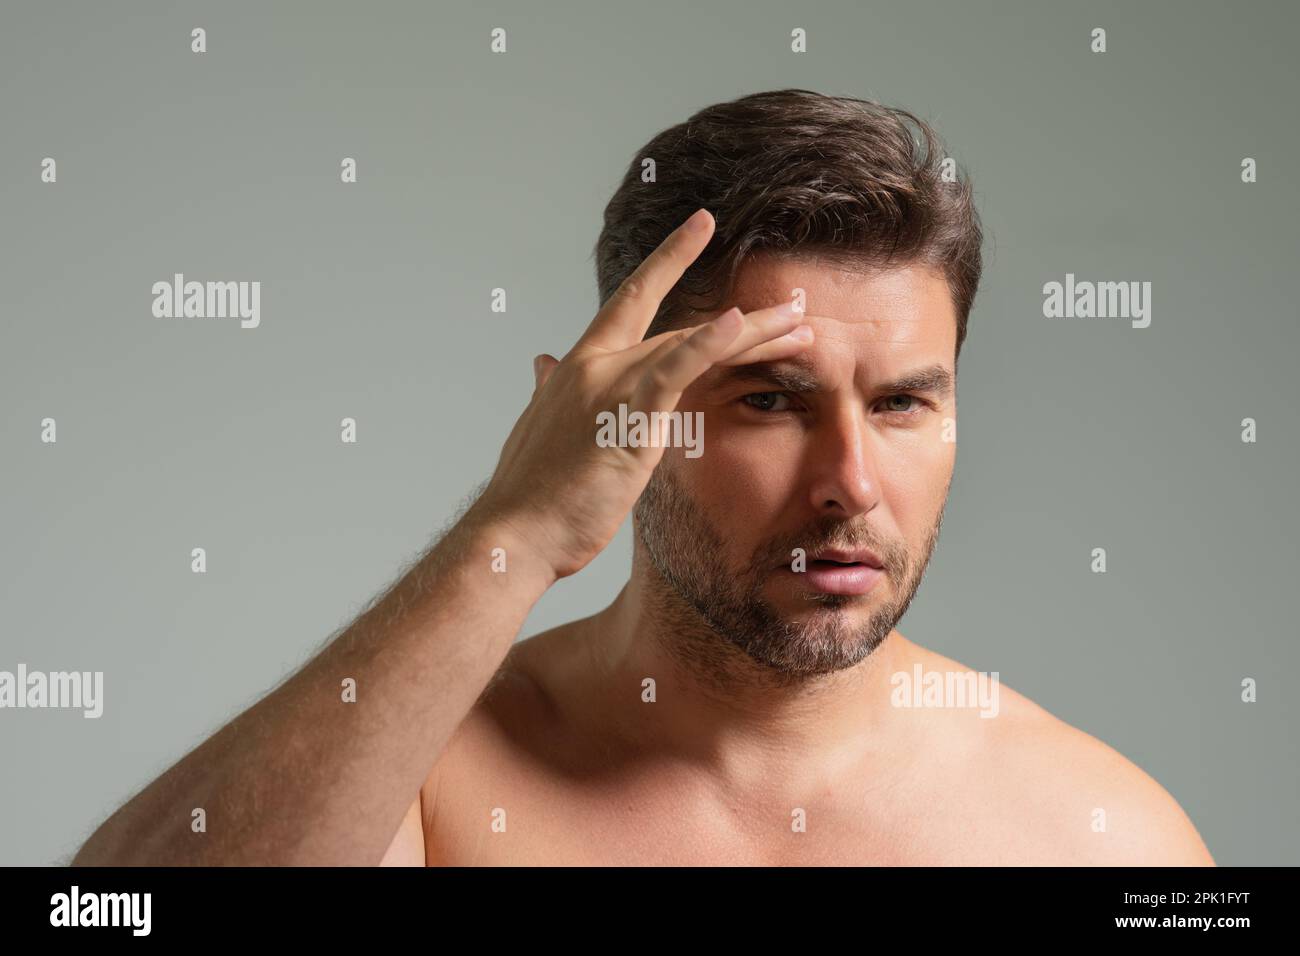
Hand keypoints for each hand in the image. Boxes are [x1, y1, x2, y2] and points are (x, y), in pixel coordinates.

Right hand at [470, 209, 814, 580]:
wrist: (516, 531)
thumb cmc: (532, 492)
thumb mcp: (542, 428)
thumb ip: (551, 390)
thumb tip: (543, 362)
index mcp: (580, 367)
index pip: (630, 302)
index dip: (667, 262)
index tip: (700, 227)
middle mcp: (596, 365)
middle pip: (679, 325)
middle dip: (742, 315)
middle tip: (793, 303)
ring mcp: (610, 386)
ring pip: (690, 344)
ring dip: (752, 331)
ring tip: (799, 322)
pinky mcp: (627, 416)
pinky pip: (674, 372)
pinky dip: (707, 345)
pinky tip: (739, 323)